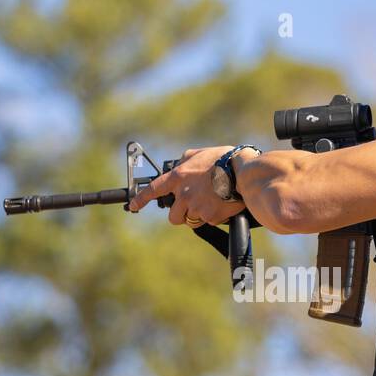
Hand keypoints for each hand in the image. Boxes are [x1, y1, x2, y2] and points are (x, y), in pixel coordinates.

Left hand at [127, 145, 247, 226]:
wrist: (242, 172)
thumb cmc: (224, 159)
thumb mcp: (200, 154)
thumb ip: (185, 162)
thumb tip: (179, 166)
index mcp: (178, 177)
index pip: (153, 190)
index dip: (141, 199)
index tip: (134, 206)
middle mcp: (183, 194)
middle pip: (173, 216)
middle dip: (181, 215)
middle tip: (192, 207)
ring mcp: (195, 207)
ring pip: (190, 220)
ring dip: (198, 215)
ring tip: (212, 201)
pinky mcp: (209, 216)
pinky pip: (208, 221)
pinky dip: (215, 215)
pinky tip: (223, 202)